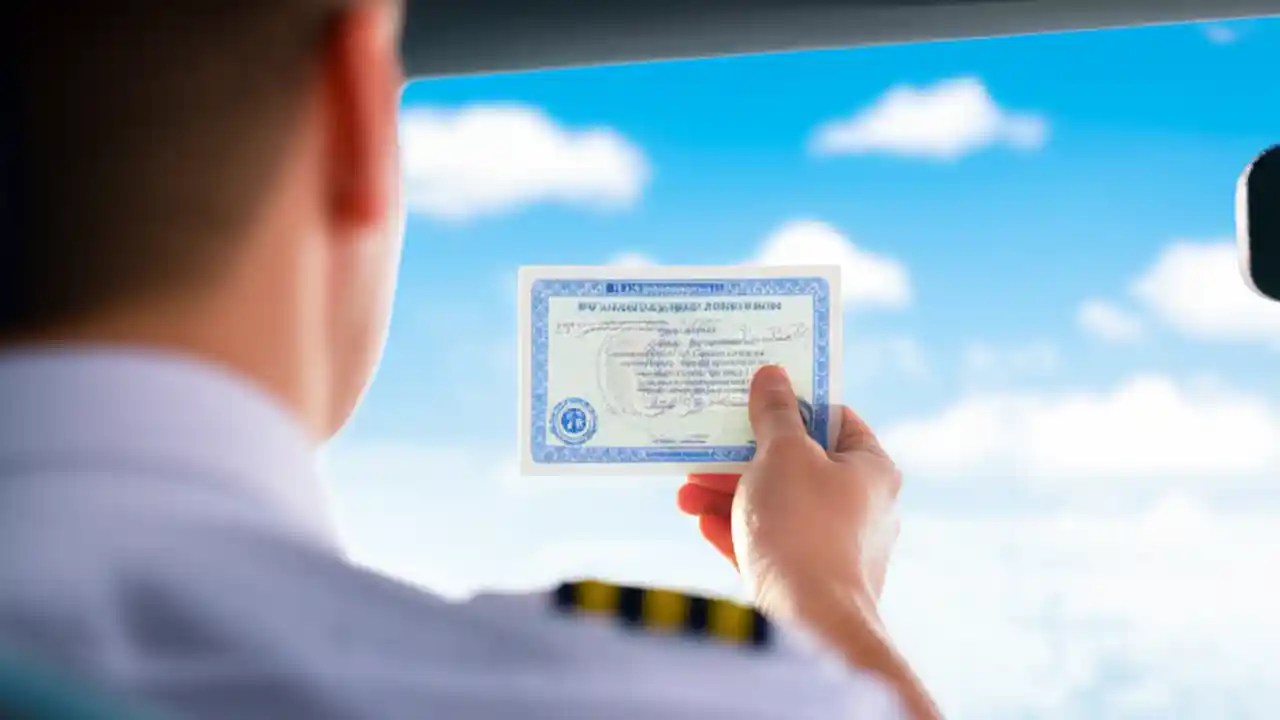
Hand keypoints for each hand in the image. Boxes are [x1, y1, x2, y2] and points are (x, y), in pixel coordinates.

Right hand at [677, 366, 937, 718]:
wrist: (809, 624)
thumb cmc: (802, 527)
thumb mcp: (782, 454)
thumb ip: (774, 412)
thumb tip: (772, 374)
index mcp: (871, 469)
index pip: (835, 419)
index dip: (794, 404)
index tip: (754, 398)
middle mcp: (863, 507)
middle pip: (797, 465)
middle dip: (742, 457)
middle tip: (703, 450)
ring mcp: (838, 547)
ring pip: (778, 506)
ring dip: (729, 494)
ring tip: (686, 492)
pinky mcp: (811, 581)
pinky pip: (770, 544)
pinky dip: (737, 530)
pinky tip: (701, 521)